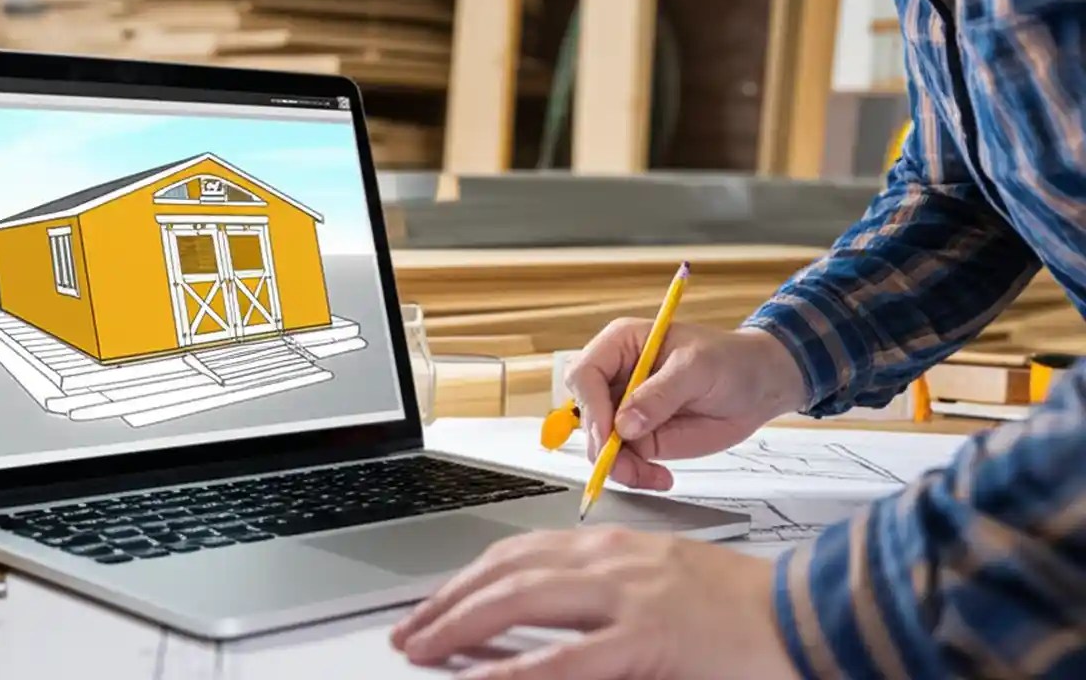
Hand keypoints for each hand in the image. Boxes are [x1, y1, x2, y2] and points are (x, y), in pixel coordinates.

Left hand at [389, 527, 798, 679]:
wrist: (808, 613)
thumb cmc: (740, 605)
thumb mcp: (660, 584)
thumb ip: (603, 595)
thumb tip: (552, 622)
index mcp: (613, 548)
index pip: (518, 553)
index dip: (467, 578)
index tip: (435, 601)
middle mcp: (611, 562)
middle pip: (505, 572)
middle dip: (447, 602)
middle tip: (408, 631)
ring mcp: (627, 598)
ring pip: (521, 600)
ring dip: (460, 625)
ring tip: (422, 649)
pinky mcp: (648, 640)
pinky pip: (565, 659)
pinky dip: (514, 671)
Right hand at [565, 322, 806, 489]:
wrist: (757, 387)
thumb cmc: (729, 361)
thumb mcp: (697, 368)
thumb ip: (660, 394)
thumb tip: (623, 425)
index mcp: (621, 345)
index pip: (585, 374)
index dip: (590, 405)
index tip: (609, 433)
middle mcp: (615, 377)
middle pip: (585, 414)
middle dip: (601, 444)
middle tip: (626, 465)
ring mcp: (625, 410)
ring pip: (600, 444)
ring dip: (619, 466)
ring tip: (653, 477)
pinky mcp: (639, 437)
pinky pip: (622, 461)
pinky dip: (636, 476)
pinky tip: (661, 478)